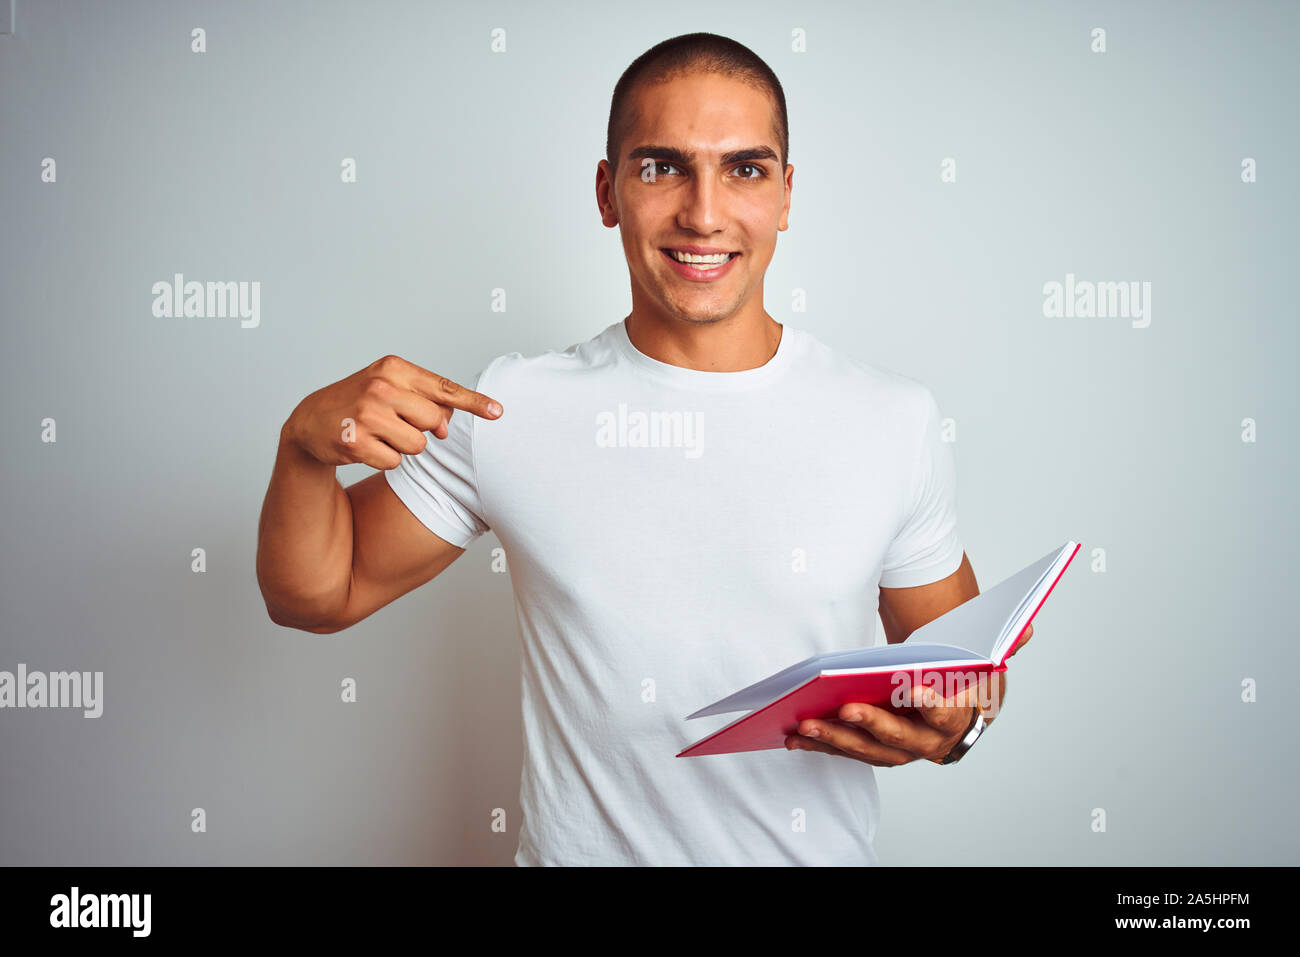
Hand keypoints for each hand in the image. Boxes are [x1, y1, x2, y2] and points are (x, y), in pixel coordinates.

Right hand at [282, 355, 502, 469]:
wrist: (310, 421)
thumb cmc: (361, 402)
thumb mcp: (391, 389)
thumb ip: (425, 401)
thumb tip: (448, 426)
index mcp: (393, 368)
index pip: (443, 387)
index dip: (474, 402)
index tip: (497, 411)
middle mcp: (380, 387)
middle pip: (434, 421)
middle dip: (423, 429)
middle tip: (397, 423)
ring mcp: (366, 415)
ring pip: (418, 445)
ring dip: (404, 446)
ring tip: (379, 434)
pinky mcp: (355, 442)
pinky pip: (395, 461)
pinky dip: (385, 459)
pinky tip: (366, 445)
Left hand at [782, 619, 1033, 765]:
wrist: (956, 711)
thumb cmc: (961, 679)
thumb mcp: (982, 660)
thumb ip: (1003, 644)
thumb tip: (1026, 628)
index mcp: (954, 720)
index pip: (945, 714)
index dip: (929, 702)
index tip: (911, 686)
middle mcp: (927, 744)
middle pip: (898, 740)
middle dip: (871, 725)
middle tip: (845, 707)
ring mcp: (899, 752)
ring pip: (867, 752)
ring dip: (836, 740)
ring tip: (806, 723)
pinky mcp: (873, 752)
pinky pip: (847, 752)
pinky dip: (822, 745)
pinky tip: (793, 734)